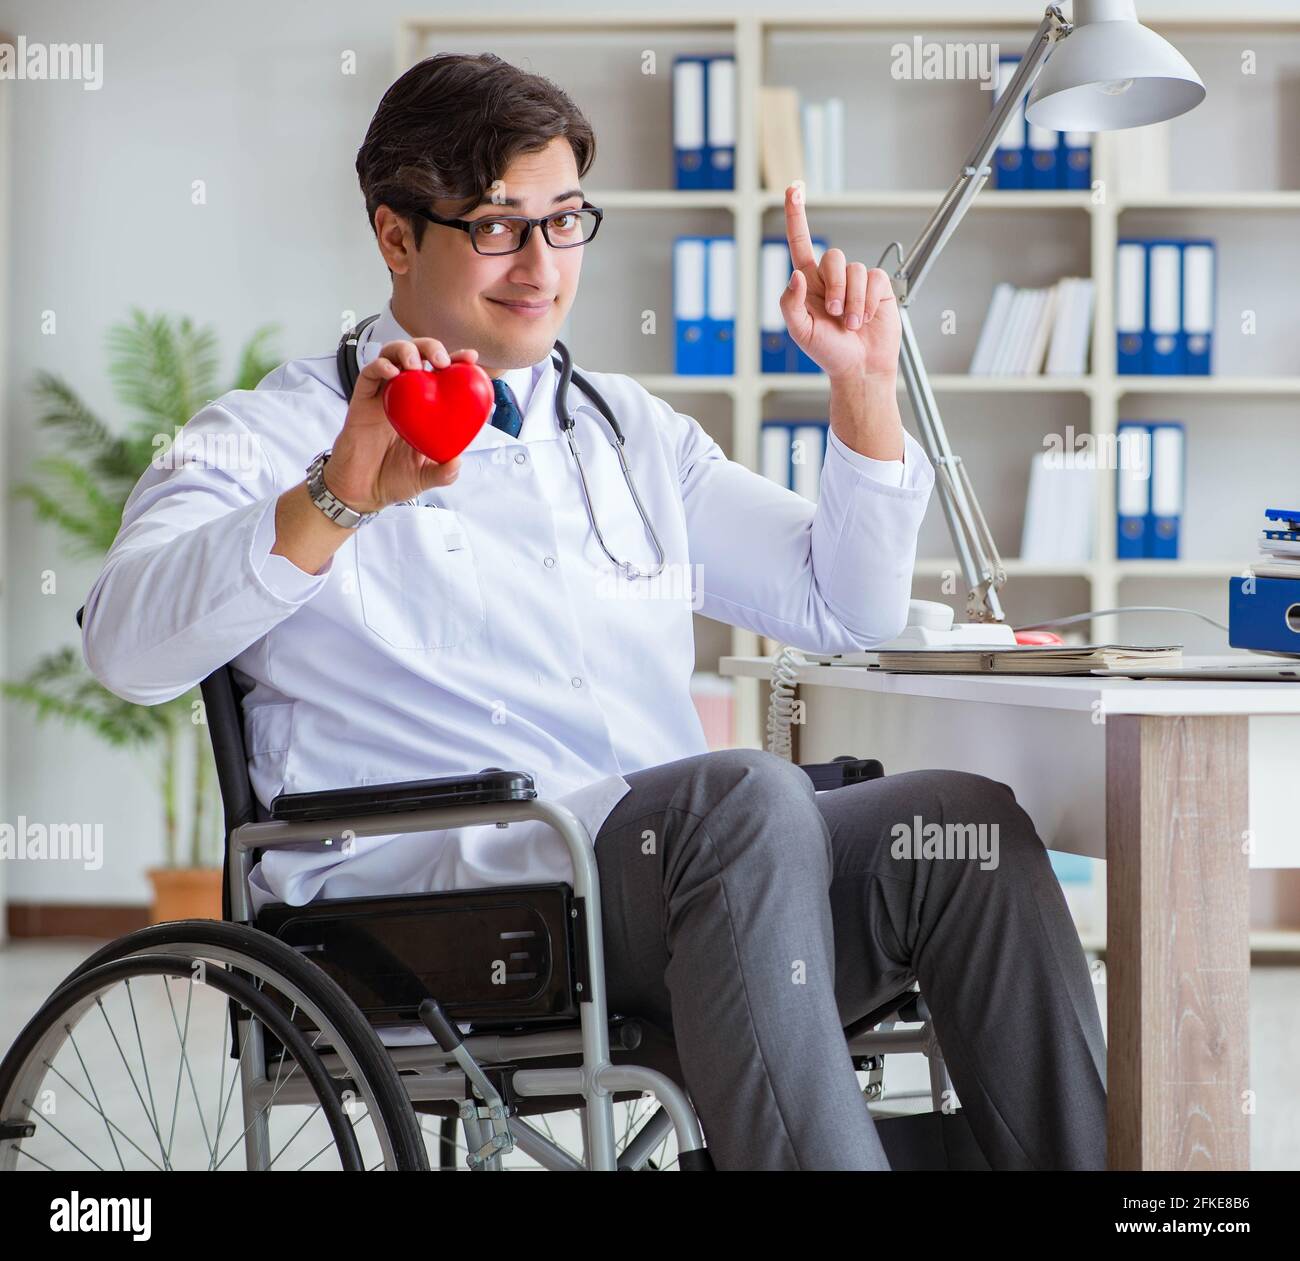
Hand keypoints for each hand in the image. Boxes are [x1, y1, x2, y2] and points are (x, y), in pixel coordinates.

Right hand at [325, 338, 477, 512]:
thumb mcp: (426, 478)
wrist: (360, 491)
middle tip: (442, 360)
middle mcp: (405, 397)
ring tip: (415, 363)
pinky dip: (380, 367)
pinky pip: (368, 375)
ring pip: (391, 356)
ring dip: (405, 351)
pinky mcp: (361, 400)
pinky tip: (392, 372)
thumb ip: (444, 472)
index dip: (457, 362)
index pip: (443, 376)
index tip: (471, 357)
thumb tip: (457, 461)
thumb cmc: (392, 479)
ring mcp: (383, 396)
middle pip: (417, 355)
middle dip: (431, 347)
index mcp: (424, 409)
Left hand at [779, 181, 900, 382]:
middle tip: (836, 315)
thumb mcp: (800, 331)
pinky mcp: (878, 287)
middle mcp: (832, 277)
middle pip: (833, 257)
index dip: (797, 214)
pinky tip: (867, 319)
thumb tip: (795, 275)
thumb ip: (790, 303)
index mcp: (808, 283)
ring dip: (853, 302)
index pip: (801, 241)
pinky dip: (869, 302)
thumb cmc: (827, 351)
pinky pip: (874, 280)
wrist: (859, 368)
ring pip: (855, 271)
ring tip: (852, 325)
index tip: (794, 188)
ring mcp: (856, 281)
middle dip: (835, 287)